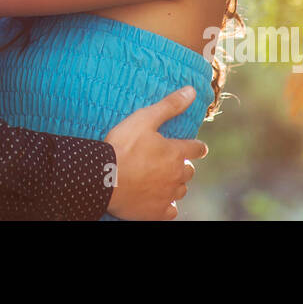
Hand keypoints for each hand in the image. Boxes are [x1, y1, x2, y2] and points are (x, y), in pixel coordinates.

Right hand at [104, 87, 208, 220]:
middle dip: (183, 165)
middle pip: (189, 171)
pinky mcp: (156, 212)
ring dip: (175, 184)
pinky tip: (159, 200)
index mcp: (175, 153)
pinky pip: (170, 210)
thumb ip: (169, 106)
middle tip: (171, 162)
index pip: (196, 148)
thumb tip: (191, 91)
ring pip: (180, 190)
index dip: (197, 146)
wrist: (103, 179)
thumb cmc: (122, 147)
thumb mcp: (144, 119)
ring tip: (163, 180)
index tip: (199, 147)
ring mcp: (167, 195)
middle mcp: (176, 175)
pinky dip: (167, 205)